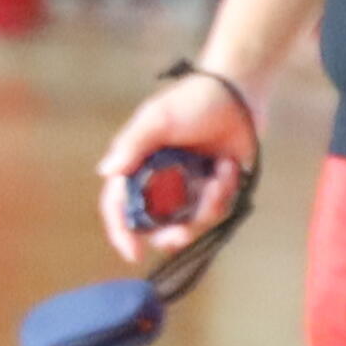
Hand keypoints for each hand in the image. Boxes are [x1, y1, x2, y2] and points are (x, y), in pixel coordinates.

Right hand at [95, 61, 256, 263]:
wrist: (239, 93)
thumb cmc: (194, 100)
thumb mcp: (158, 118)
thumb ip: (133, 145)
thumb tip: (106, 172)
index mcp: (138, 165)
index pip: (120, 205)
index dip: (121, 231)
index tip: (133, 253)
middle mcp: (159, 180)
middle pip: (156, 225)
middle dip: (172, 234)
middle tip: (182, 234)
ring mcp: (187, 186)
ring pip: (190, 222)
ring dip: (207, 205)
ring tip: (221, 174)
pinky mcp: (214, 188)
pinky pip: (216, 210)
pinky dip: (224, 191)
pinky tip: (229, 166)